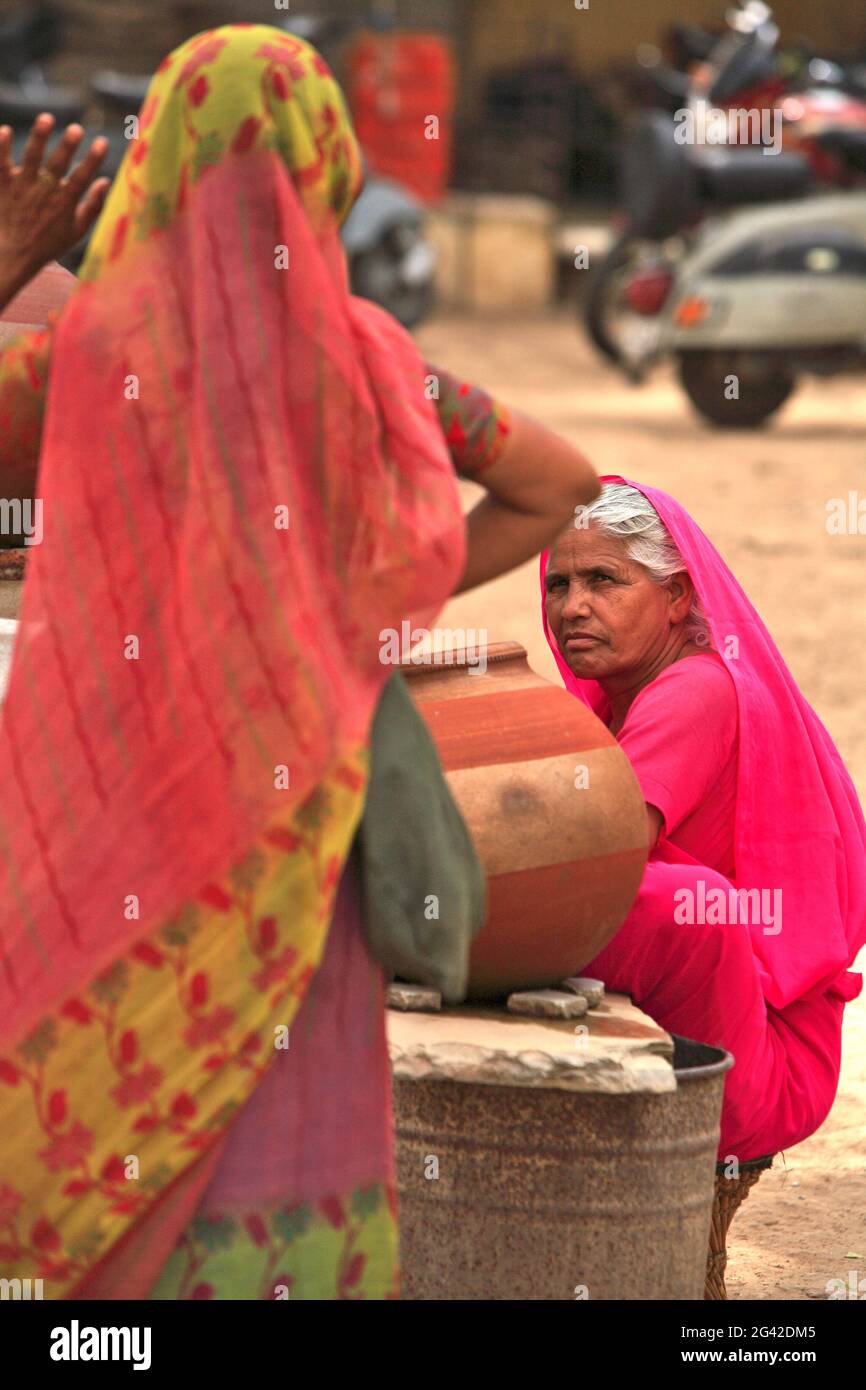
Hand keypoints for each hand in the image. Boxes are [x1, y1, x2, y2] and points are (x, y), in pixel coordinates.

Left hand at [0, 113, 109, 300]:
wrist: (14, 256)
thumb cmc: (48, 243)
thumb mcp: (76, 232)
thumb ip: (92, 207)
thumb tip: (105, 181)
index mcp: (63, 204)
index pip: (81, 178)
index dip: (92, 160)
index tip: (101, 142)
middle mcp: (43, 194)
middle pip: (57, 166)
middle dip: (67, 147)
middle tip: (76, 129)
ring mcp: (22, 189)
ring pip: (31, 159)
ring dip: (39, 138)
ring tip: (46, 118)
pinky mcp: (3, 187)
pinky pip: (1, 164)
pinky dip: (2, 148)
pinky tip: (4, 130)